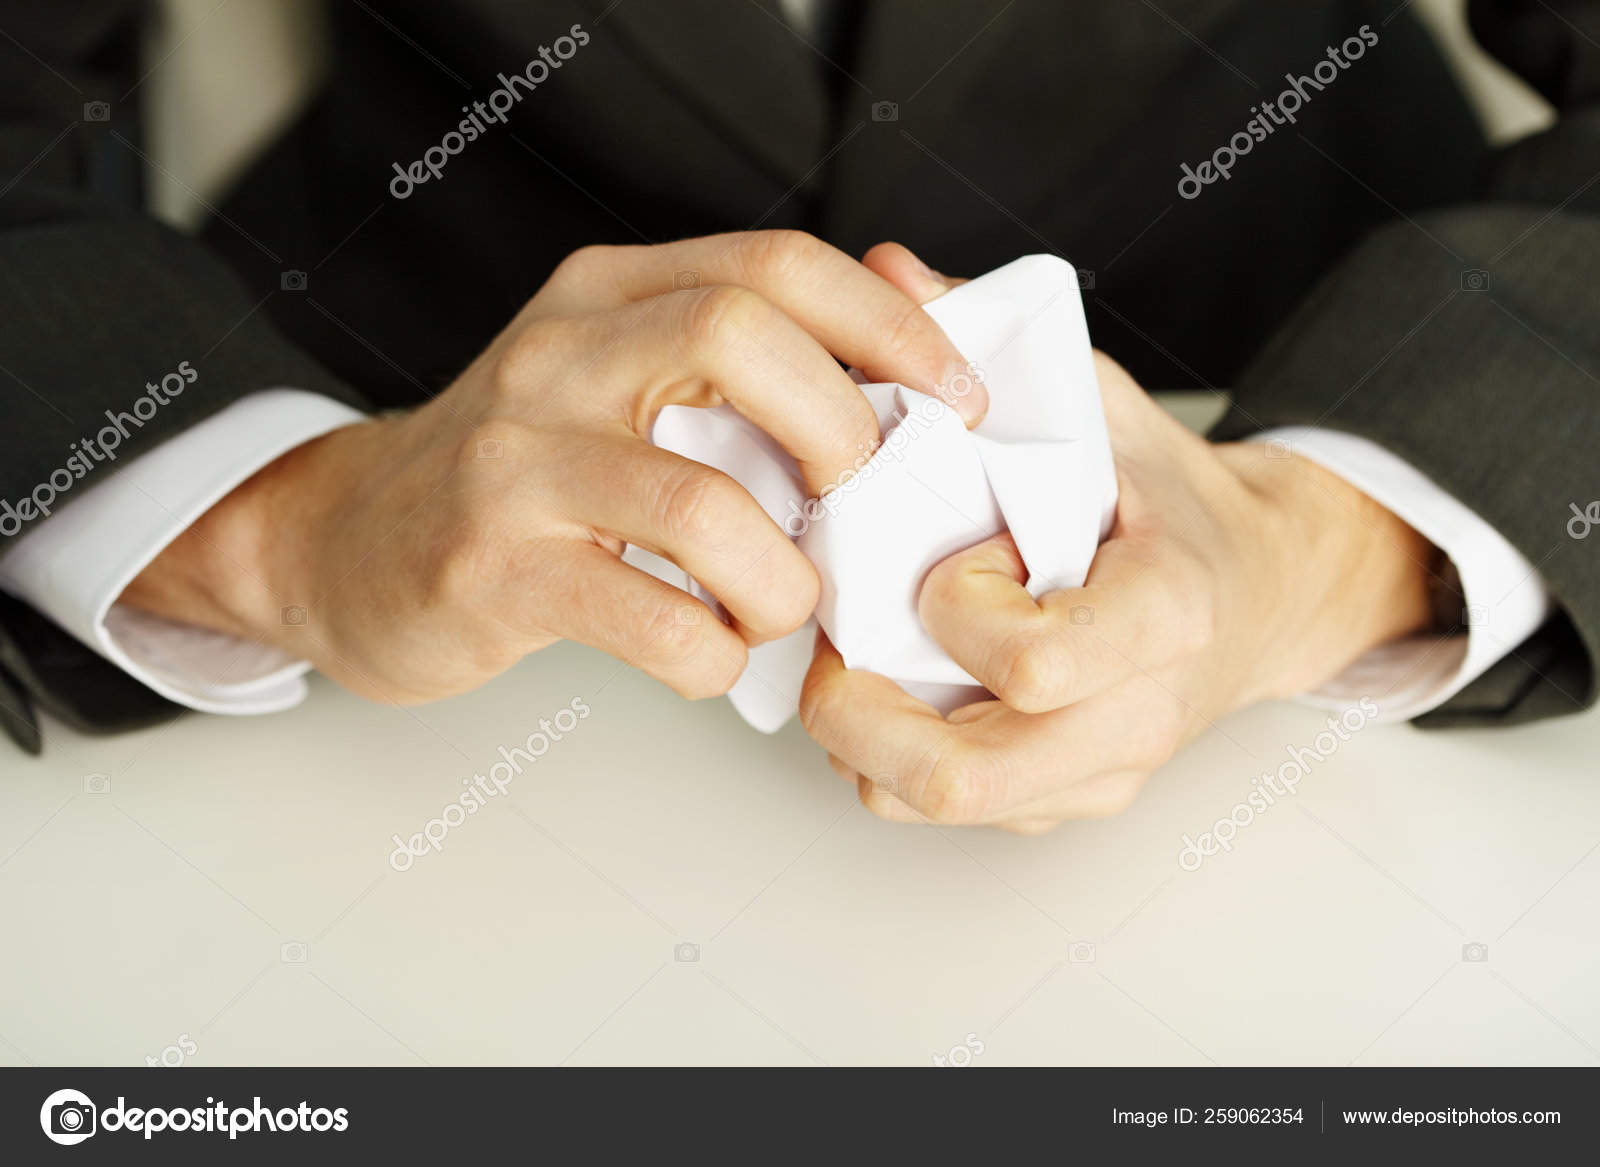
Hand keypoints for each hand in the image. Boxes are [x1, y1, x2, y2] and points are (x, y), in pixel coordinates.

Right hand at [123, 231, 983, 704]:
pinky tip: (709, 653)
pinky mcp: (490, 569)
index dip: (890, 329)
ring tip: (782, 607)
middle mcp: (557, 355)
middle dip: (842, 433)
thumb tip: (904, 364)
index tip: (954, 403)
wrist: (348, 547)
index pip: (775, 264)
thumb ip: (735, 364)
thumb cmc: (522, 475)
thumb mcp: (613, 380)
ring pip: (704, 502)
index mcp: (606, 295)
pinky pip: (649, 619)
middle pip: (740, 339)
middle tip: (860, 506)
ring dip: (784, 578)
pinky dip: (713, 654)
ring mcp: (514, 461)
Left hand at [802, 250, 1440, 831]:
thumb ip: (998, 345)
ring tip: (863, 654)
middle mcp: (1136, 714)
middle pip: (959, 775)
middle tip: (839, 640)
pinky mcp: (1064, 802)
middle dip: (857, 711)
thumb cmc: (1168, 500)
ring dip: (859, 734)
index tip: (948, 557)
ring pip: (930, 802)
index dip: (955, 608)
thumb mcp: (1102, 403)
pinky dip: (890, 751)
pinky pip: (942, 805)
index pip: (1036, 659)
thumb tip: (887, 269)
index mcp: (1166, 610)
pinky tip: (904, 678)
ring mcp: (1099, 773)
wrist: (1255, 590)